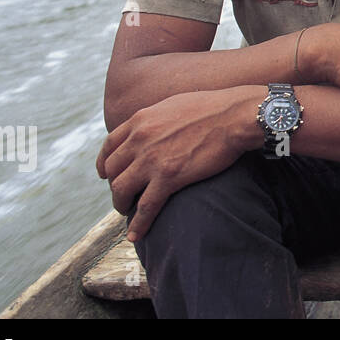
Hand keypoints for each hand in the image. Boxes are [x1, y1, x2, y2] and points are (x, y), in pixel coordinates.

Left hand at [96, 88, 251, 241]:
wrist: (235, 116)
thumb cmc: (213, 108)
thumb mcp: (174, 104)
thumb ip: (156, 117)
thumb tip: (154, 127)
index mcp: (141, 120)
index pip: (110, 145)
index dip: (105, 163)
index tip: (106, 174)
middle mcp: (140, 139)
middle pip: (113, 170)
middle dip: (114, 185)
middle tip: (123, 195)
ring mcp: (152, 159)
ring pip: (122, 190)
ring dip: (121, 204)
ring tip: (126, 212)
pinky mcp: (169, 177)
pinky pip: (145, 207)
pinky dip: (137, 224)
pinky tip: (135, 234)